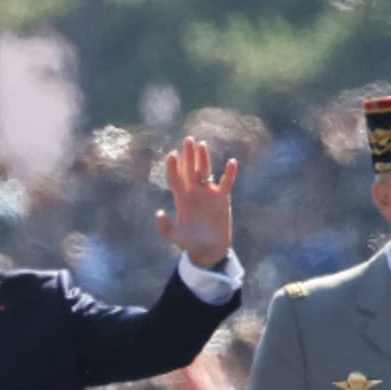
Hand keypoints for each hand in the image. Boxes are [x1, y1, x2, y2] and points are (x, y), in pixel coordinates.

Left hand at [157, 136, 238, 268]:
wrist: (209, 250)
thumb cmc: (191, 244)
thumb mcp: (176, 237)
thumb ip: (165, 227)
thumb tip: (158, 213)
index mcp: (181, 199)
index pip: (175, 179)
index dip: (173, 167)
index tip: (171, 155)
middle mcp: (194, 192)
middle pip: (190, 170)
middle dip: (188, 155)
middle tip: (187, 139)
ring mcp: (208, 193)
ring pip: (205, 171)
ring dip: (204, 159)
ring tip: (202, 145)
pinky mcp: (222, 198)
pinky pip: (226, 182)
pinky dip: (229, 173)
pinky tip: (231, 162)